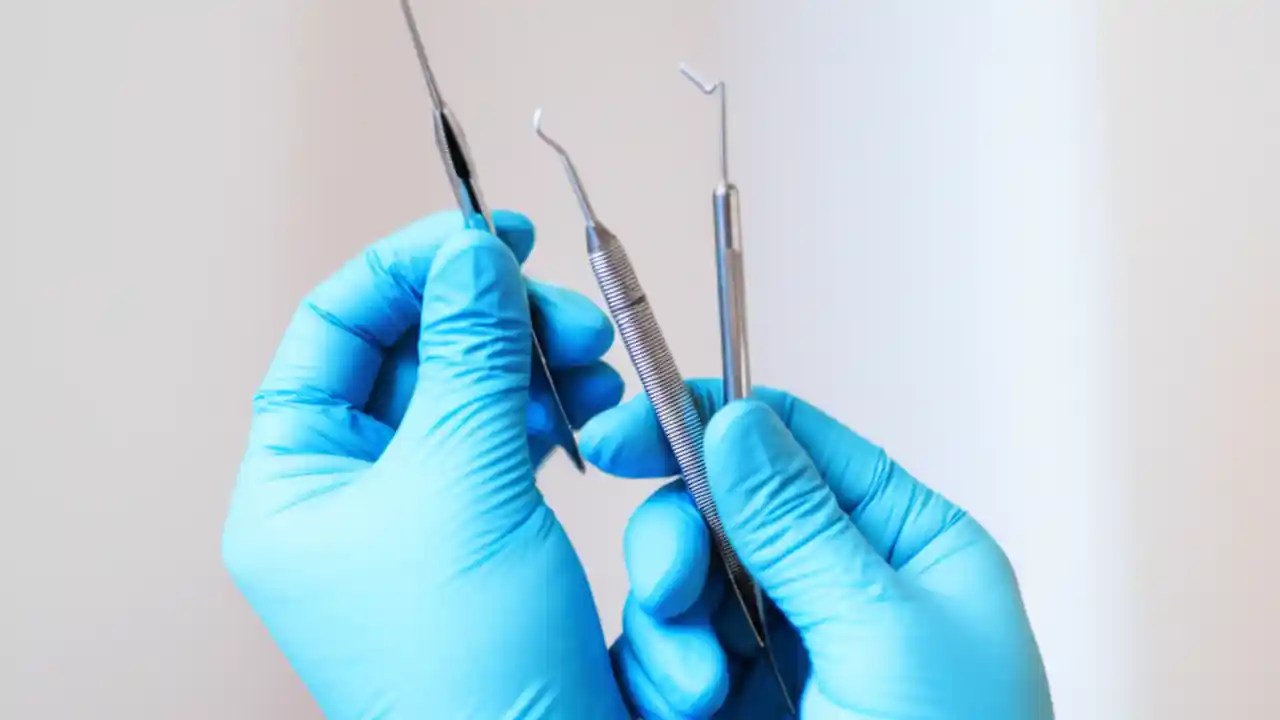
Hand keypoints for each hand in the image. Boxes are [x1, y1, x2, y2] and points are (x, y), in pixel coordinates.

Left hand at [223, 210, 629, 718]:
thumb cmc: (470, 661)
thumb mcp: (464, 481)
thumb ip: (470, 350)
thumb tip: (472, 250)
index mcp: (293, 481)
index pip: (333, 329)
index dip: (410, 266)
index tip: (490, 233)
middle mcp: (345, 494)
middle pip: (411, 355)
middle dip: (494, 319)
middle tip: (569, 312)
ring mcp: (414, 517)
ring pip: (469, 396)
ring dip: (534, 364)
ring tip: (596, 362)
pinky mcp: (479, 537)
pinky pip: (506, 445)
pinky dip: (551, 414)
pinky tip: (595, 407)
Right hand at [582, 382, 1052, 718]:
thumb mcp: (887, 637)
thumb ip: (800, 525)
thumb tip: (736, 420)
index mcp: (907, 547)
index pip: (799, 446)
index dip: (711, 422)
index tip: (634, 430)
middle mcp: (839, 588)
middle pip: (723, 511)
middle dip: (682, 542)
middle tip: (671, 586)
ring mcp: (781, 652)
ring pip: (684, 586)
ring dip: (669, 626)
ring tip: (696, 688)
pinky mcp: (731, 707)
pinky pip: (666, 657)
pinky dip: (659, 675)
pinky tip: (683, 710)